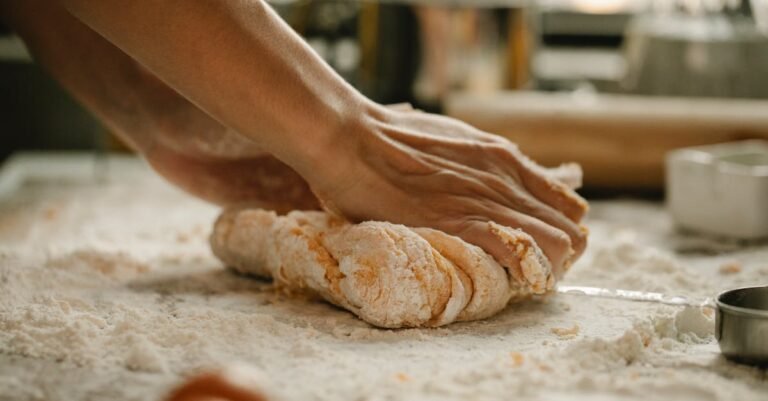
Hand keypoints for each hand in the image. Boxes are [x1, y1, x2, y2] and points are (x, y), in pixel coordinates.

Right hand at [308, 103, 587, 277]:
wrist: (353, 138)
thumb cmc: (389, 138)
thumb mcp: (451, 139)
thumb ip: (480, 161)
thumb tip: (493, 177)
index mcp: (505, 158)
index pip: (566, 203)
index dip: (557, 230)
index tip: (536, 246)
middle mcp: (508, 178)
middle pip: (569, 229)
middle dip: (558, 255)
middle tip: (528, 269)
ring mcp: (490, 200)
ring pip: (558, 245)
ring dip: (545, 268)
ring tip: (517, 278)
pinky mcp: (466, 224)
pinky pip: (522, 255)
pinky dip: (523, 272)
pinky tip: (507, 279)